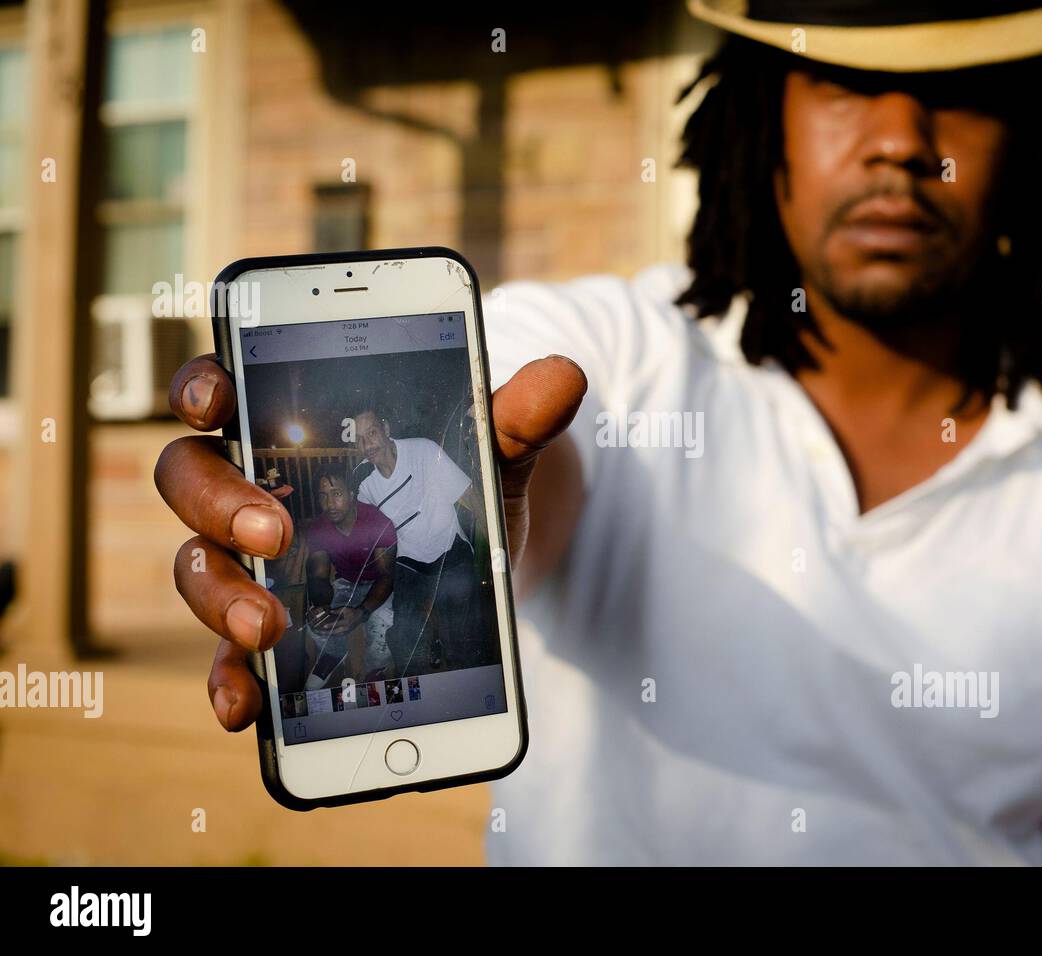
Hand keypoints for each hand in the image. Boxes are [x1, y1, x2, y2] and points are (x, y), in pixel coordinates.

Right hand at [155, 352, 586, 731]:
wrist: (479, 562)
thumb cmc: (462, 488)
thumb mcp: (491, 456)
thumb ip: (515, 420)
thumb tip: (568, 377)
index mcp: (292, 423)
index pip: (220, 386)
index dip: (201, 385)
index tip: (214, 397)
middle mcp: (255, 487)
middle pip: (190, 478)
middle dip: (219, 502)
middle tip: (274, 530)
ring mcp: (254, 563)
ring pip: (198, 566)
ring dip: (220, 595)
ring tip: (268, 627)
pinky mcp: (272, 630)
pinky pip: (227, 656)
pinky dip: (228, 680)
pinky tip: (245, 706)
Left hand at [326, 606, 364, 634]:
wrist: (360, 616)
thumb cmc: (352, 611)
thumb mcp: (345, 609)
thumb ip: (337, 611)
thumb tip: (329, 611)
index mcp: (346, 621)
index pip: (336, 624)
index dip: (330, 625)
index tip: (324, 626)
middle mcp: (346, 627)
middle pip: (335, 631)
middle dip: (327, 632)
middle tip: (320, 632)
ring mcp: (347, 631)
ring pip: (337, 634)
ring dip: (329, 634)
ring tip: (323, 634)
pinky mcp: (347, 632)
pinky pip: (339, 635)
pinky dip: (334, 634)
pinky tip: (329, 634)